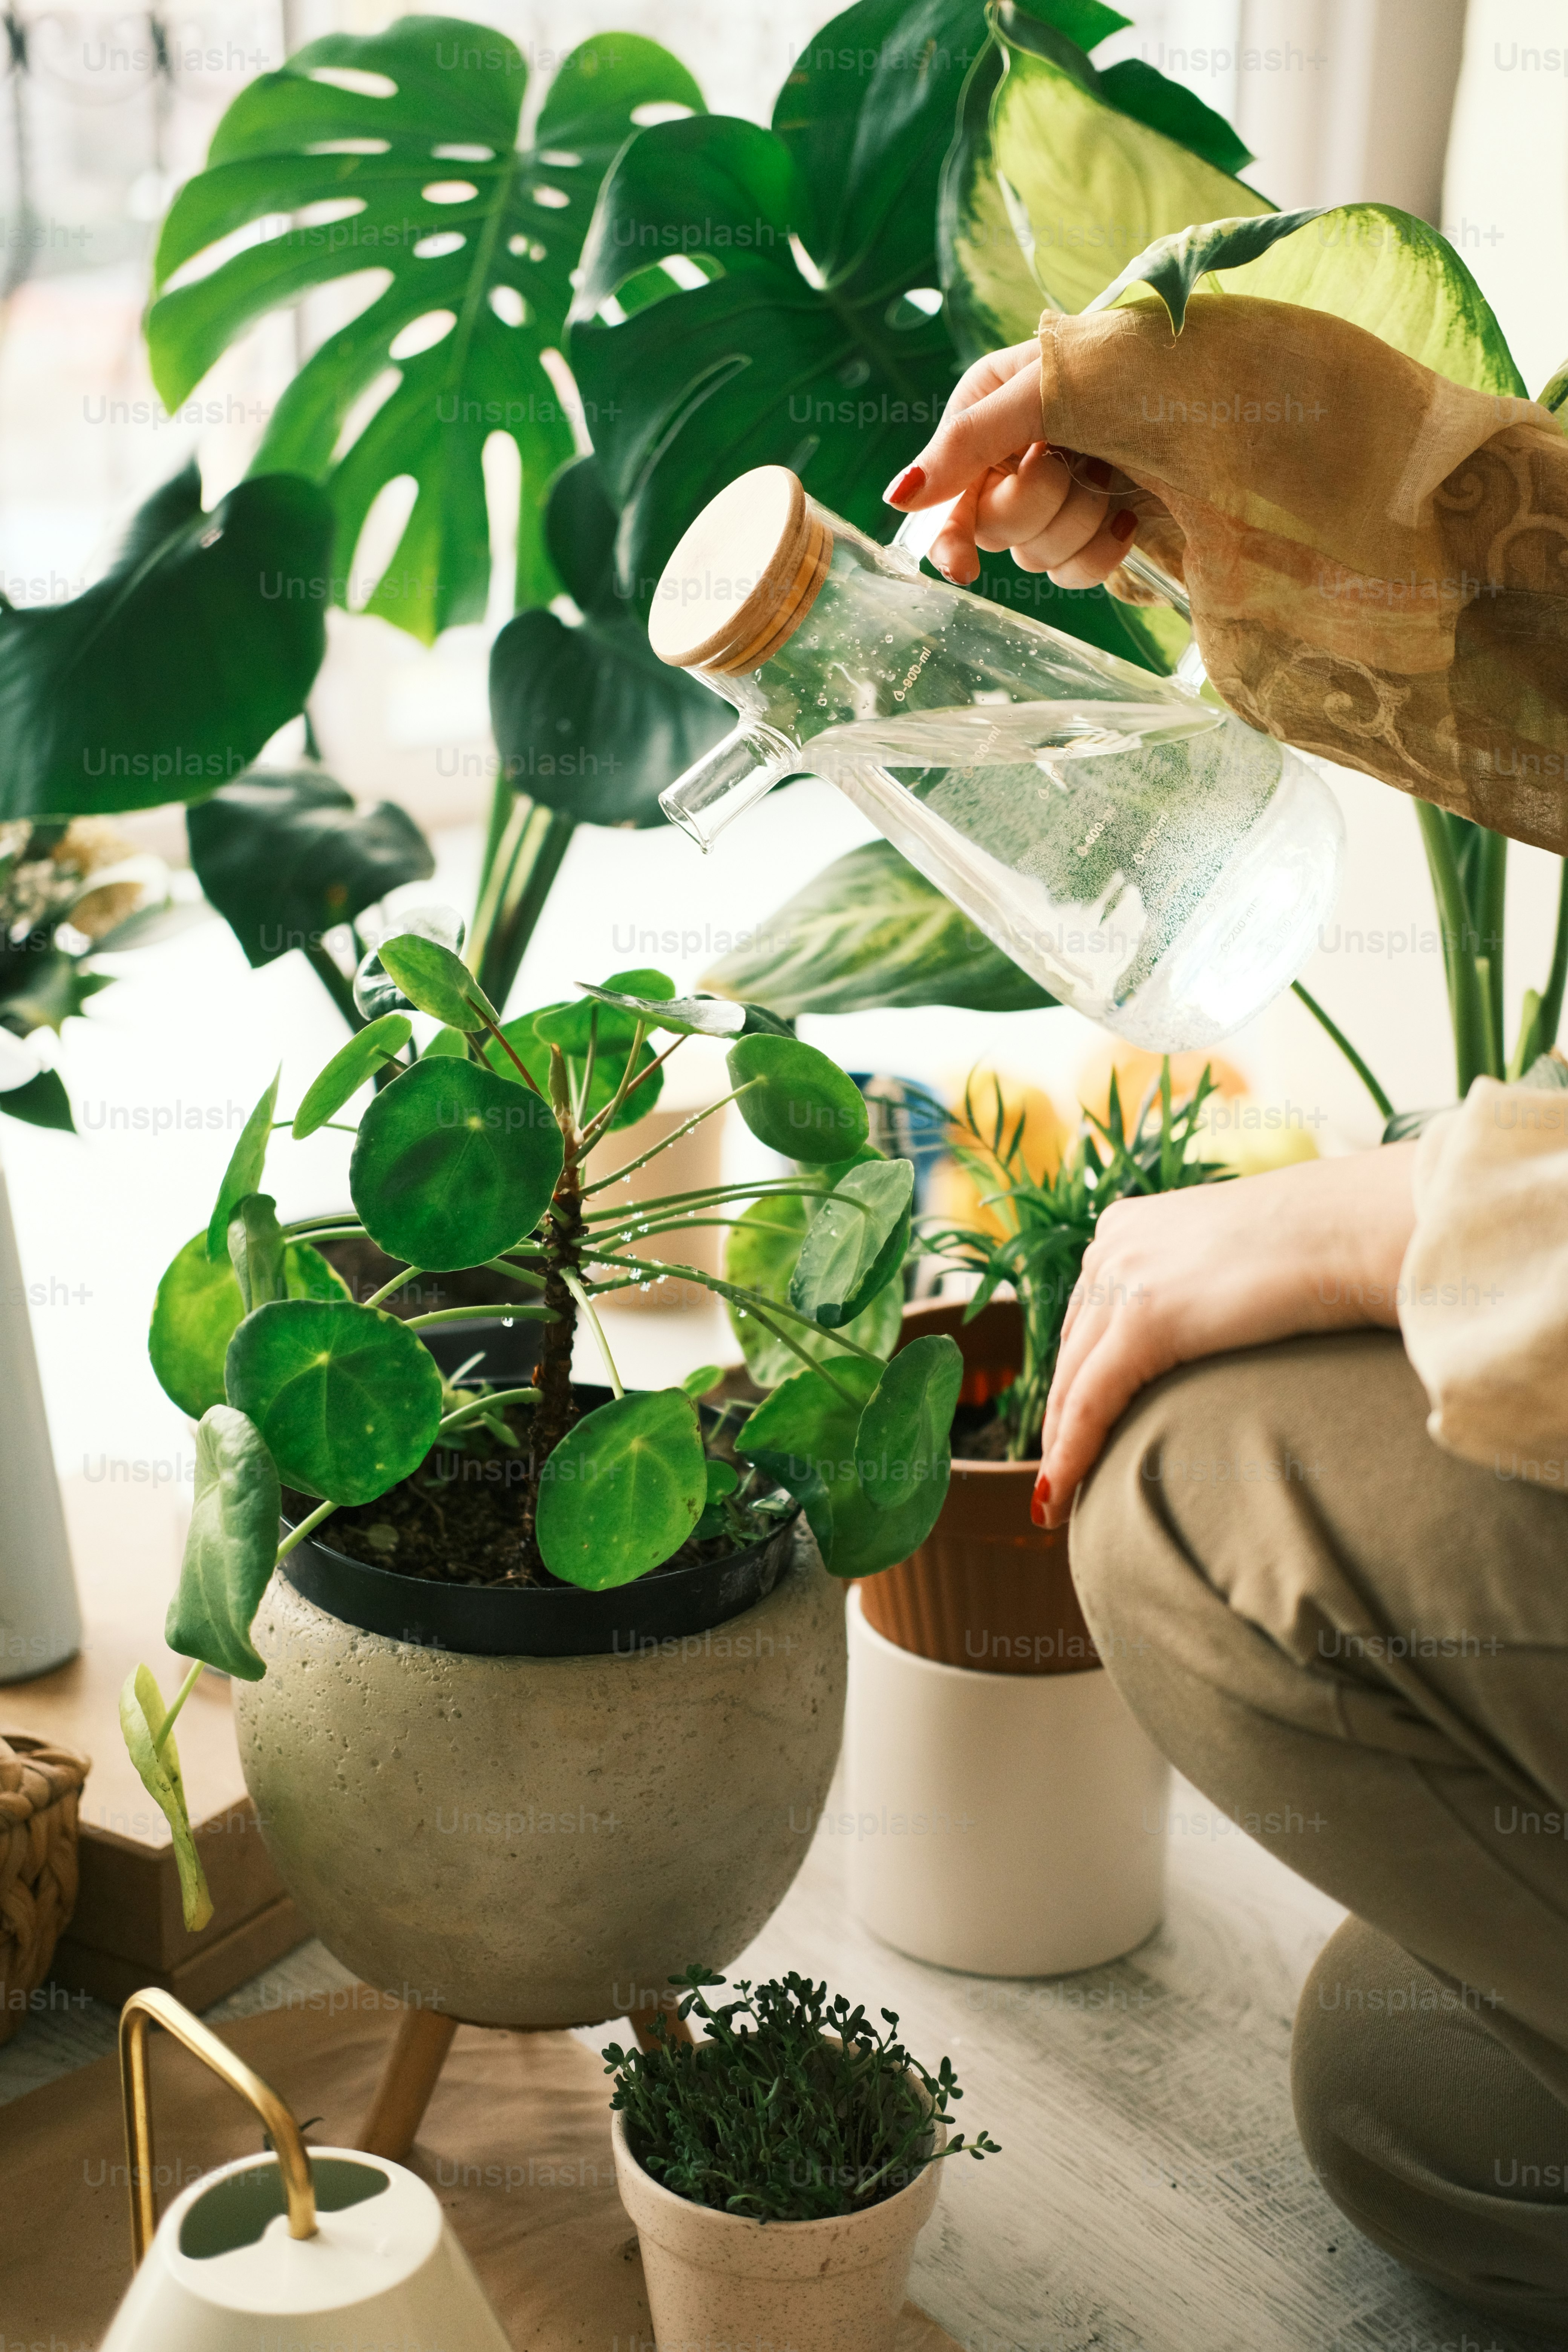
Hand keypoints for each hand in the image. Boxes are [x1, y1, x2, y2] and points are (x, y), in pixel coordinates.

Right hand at [882, 338, 1136, 589]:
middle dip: (1035, 503)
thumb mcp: (1047, 388)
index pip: (946, 485)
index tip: (962, 564)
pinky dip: (1102, 551)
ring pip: (1032, 554)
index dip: (951, 529)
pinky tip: (1128, 512)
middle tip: (1068, 460)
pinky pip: (1073, 573)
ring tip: (1111, 474)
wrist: (1242, 392)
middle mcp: (1018, 450)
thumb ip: (969, 441)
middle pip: (990, 525)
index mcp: (992, 404)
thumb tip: (898, 498)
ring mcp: (1060, 492)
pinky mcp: (1098, 527)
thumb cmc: (1145, 365)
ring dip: (1077, 521)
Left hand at [1035, 1144, 1419, 1528]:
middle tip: (1055, 1480)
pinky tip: (1058, 1495)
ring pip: (1073, 1381)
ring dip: (1060, 1446)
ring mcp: (1123, 1277)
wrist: (1357, 1227)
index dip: (1076, 1380)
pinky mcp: (1146, 1318)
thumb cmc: (1324, 1244)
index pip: (1088, 1319)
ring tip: (1054, 1503)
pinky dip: (1071, 1453)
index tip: (1069, 1428)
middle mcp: (1111, 1245)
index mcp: (1129, 1226)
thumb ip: (1197, 1287)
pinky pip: (1092, 1401)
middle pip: (1074, 1352)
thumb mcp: (1233, 1259)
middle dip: (1061, 1418)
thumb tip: (1202, 1330)